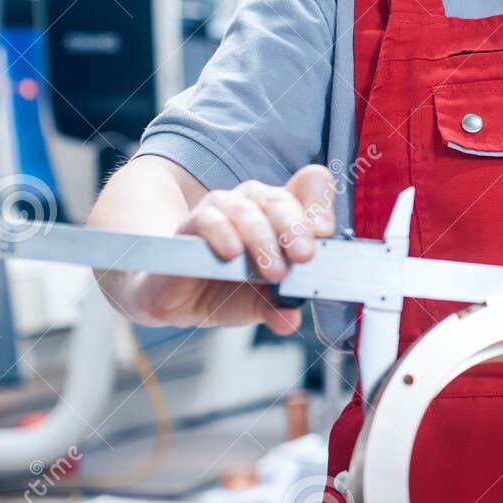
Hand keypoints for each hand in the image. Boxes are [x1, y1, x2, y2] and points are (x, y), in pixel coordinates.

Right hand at [126, 165, 336, 333]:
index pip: (310, 185)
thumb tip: (290, 318)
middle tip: (304, 257)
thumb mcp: (260, 303)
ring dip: (263, 239)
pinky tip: (232, 253)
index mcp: (283, 215)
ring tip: (273, 271)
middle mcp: (256, 204)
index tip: (325, 231)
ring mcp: (223, 209)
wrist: (177, 298)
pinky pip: (208, 218)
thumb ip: (278, 307)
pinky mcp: (191, 223)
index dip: (319, 203)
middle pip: (282, 199)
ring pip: (248, 208)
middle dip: (297, 228)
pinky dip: (222, 233)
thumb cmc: (227, 289)